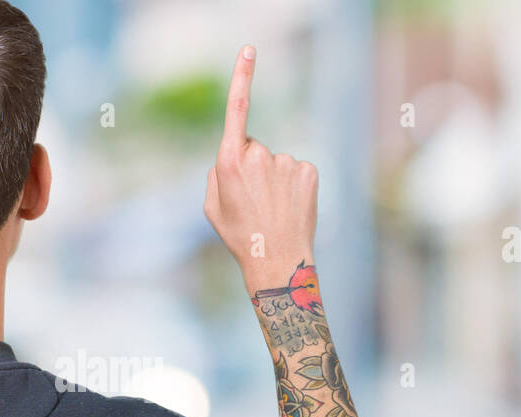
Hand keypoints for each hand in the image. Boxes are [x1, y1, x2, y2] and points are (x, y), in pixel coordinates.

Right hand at [203, 45, 318, 291]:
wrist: (277, 261)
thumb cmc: (240, 236)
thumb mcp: (213, 207)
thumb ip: (218, 173)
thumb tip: (232, 157)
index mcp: (229, 162)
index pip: (236, 110)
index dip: (242, 78)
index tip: (249, 51)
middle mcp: (258, 156)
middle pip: (253, 148)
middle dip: (252, 168)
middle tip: (252, 203)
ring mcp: (286, 162)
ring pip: (276, 163)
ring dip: (274, 181)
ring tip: (272, 210)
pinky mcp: (308, 171)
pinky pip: (296, 170)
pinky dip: (293, 186)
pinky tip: (289, 207)